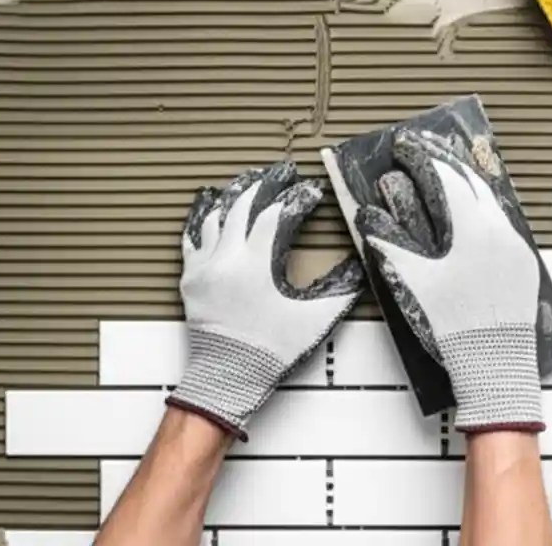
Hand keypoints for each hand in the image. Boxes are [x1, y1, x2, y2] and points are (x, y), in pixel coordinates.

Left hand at [167, 162, 363, 438]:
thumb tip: (360, 270)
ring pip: (214, 216)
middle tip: (280, 174)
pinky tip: (210, 210)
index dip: (295, 198)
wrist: (227, 377)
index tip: (310, 192)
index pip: (275, 214)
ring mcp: (204, 267)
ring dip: (233, 197)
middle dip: (263, 184)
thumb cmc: (267, 351)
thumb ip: (340, 290)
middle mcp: (225, 259)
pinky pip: (192, 238)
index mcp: (255, 264)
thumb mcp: (313, 319)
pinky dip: (204, 220)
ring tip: (247, 184)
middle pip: (241, 205)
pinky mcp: (191, 279)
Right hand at [357, 133, 543, 432]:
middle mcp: (502, 231)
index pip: (448, 179)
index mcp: (475, 229)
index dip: (423, 159)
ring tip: (449, 179)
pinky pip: (507, 227)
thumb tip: (367, 220)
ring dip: (471, 188)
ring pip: (495, 204)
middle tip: (427, 155)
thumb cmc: (452, 324)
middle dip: (449, 166)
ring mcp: (519, 247)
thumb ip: (390, 244)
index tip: (406, 146)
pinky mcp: (527, 264)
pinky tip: (474, 218)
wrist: (495, 362)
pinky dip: (487, 215)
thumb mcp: (414, 282)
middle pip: (476, 184)